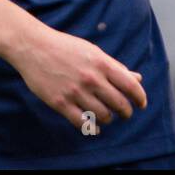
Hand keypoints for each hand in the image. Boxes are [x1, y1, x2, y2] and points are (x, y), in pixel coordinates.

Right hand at [5, 23, 146, 132]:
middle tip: (124, 113)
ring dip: (109, 118)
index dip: (140, 98)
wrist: (33, 46)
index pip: (131, 86)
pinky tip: (94, 126)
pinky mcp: (60, 103)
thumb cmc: (65, 47)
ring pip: (104, 116)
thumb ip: (115, 66)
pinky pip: (83, 123)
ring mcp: (75, 92)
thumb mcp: (92, 52)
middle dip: (126, 112)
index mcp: (101, 63)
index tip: (141, 104)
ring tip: (106, 115)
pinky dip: (93, 128)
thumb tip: (137, 78)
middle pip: (119, 104)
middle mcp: (91, 78)